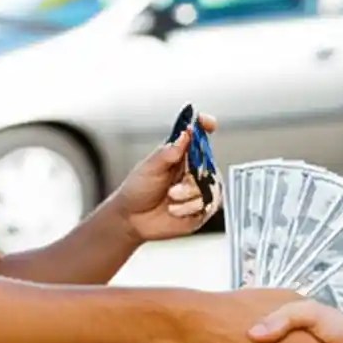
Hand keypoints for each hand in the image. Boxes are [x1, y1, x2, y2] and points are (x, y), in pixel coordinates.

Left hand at [110, 112, 222, 242]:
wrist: (132, 220)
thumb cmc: (137, 191)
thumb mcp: (149, 168)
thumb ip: (168, 152)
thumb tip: (185, 134)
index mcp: (180, 154)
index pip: (198, 135)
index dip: (205, 126)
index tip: (208, 123)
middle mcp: (192, 169)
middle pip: (209, 162)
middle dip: (193, 175)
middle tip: (175, 185)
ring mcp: (198, 188)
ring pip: (210, 185)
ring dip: (188, 193)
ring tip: (171, 197)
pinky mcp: (201, 208)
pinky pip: (208, 204)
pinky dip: (189, 207)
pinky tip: (175, 210)